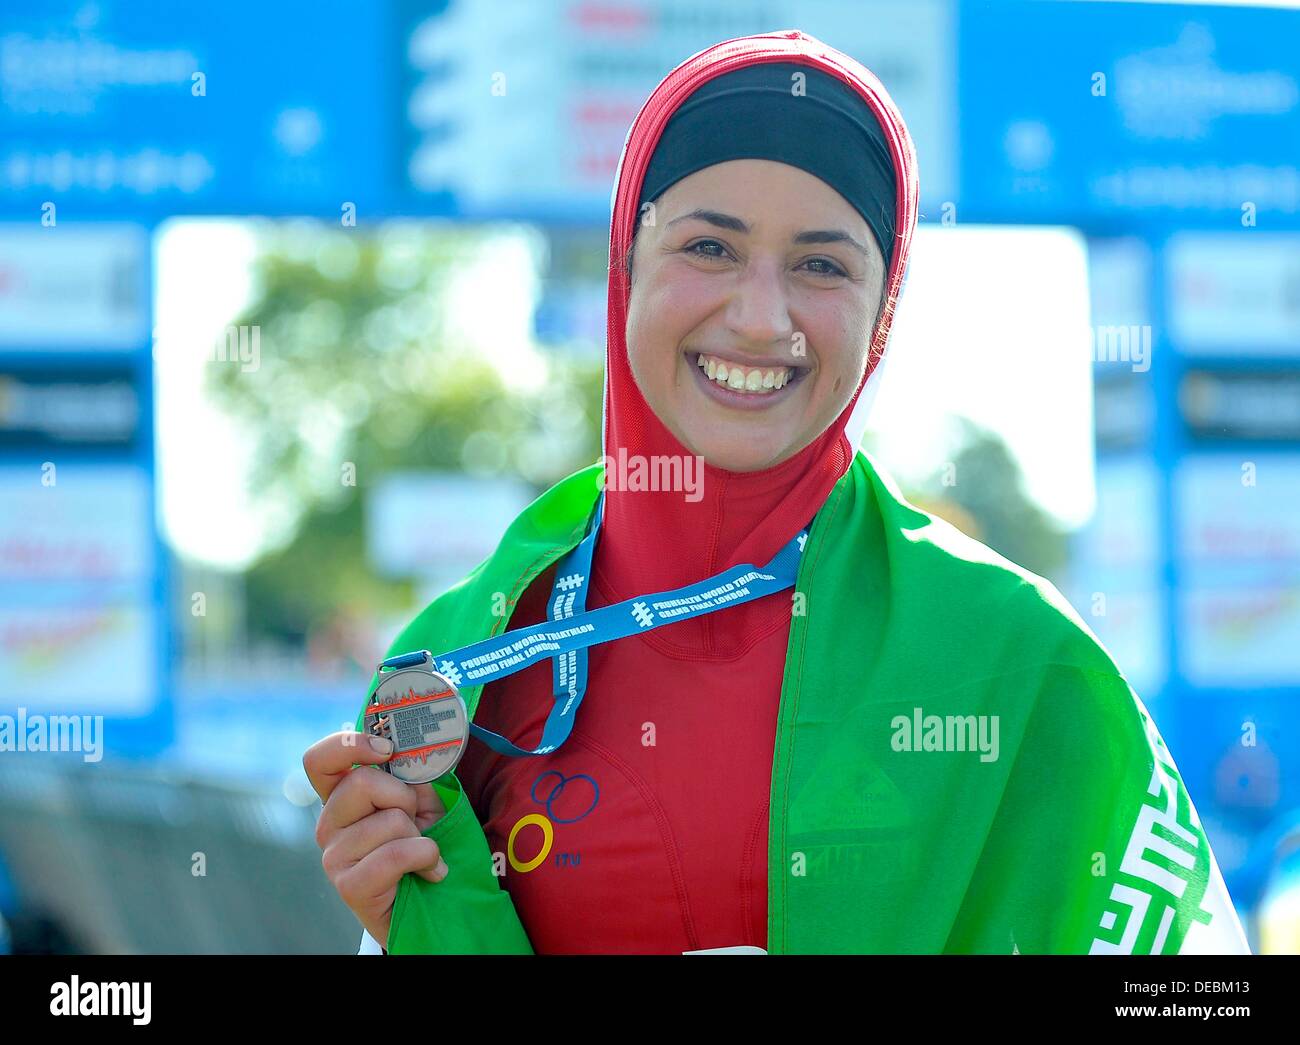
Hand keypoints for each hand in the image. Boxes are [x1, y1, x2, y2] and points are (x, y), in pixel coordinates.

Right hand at [304, 731, 448, 947]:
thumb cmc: (420, 845)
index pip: (319, 760)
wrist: (426, 904)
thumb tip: (411, 758)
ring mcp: (333, 856)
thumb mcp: (422, 804)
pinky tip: (431, 871)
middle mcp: (329, 824)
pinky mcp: (348, 885)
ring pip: (389, 820)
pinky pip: (395, 855)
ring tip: (422, 854)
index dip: (348, 745)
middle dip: (404, 797)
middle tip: (416, 820)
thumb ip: (411, 779)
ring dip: (420, 835)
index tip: (385, 749)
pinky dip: (426, 859)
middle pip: (361, 782)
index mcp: (341, 797)